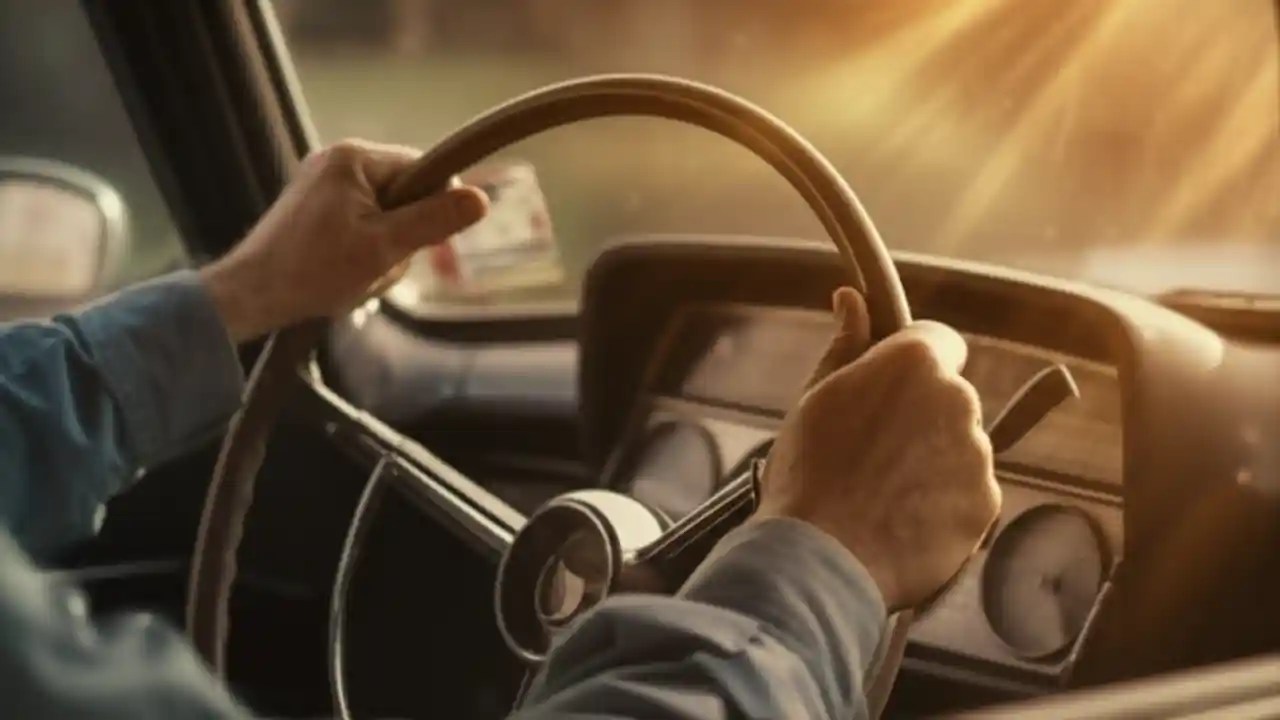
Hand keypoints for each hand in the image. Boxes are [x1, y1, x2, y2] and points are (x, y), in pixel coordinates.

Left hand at [200, 139, 488, 341]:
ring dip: (386, 249)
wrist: (252, 294)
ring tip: (360, 273)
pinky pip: (362, 223)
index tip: (430, 243)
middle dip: (405, 235)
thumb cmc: (316, 270)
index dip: (436, 205)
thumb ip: (434, 220)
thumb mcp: (385, 248)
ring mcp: (323, 183)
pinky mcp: (314, 207)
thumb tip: (481, 199)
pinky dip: (365, 250)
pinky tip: (347, 272)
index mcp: (354, 158)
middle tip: (383, 264)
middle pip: (406, 192)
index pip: (423, 168)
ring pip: (386, 213)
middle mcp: (337, 160)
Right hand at [755, 288, 1000, 610]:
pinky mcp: (987, 505)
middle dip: (922, 418)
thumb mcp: (815, 397)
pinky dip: (944, 505)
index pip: (937, 340)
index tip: (885, 392)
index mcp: (914, 362)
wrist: (818, 559)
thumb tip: (852, 298)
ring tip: (883, 495)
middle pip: (950, 397)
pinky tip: (901, 523)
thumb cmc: (807, 473)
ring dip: (934, 463)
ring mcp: (978, 454)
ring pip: (961, 447)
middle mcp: (958, 399)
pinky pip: (969, 493)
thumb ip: (846, 345)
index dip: (911, 366)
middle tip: (873, 453)